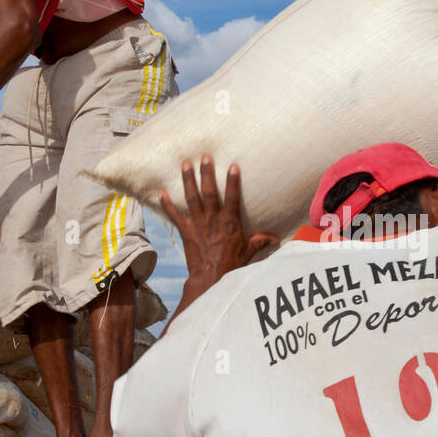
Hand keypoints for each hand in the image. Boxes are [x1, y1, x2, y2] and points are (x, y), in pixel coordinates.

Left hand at [159, 156, 276, 292]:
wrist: (209, 279)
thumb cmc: (230, 266)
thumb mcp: (248, 252)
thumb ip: (260, 241)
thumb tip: (275, 238)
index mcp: (230, 223)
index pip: (233, 198)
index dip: (233, 182)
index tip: (232, 166)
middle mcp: (213, 220)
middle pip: (210, 192)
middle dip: (207, 173)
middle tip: (205, 157)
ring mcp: (198, 225)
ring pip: (192, 198)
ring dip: (188, 180)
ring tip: (185, 164)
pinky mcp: (186, 232)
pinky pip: (175, 216)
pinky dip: (168, 205)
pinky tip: (161, 192)